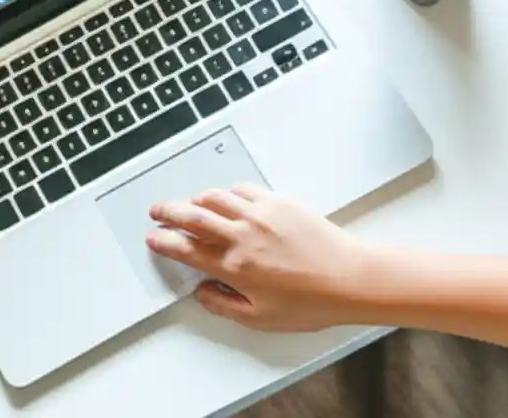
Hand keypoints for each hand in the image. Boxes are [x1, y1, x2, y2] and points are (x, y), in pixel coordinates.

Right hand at [146, 184, 370, 331]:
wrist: (352, 278)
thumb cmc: (313, 301)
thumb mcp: (261, 319)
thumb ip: (224, 305)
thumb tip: (203, 293)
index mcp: (234, 267)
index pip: (185, 249)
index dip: (164, 241)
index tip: (155, 238)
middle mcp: (242, 236)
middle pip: (192, 215)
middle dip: (168, 211)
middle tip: (157, 212)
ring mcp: (260, 215)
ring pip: (215, 197)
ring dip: (195, 199)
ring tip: (189, 204)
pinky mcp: (279, 202)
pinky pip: (243, 189)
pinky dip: (228, 192)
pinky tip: (227, 198)